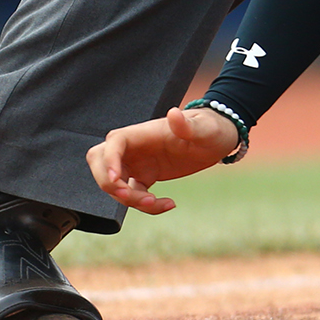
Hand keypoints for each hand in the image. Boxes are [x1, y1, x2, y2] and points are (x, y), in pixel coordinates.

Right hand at [86, 106, 239, 214]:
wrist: (219, 138)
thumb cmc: (212, 128)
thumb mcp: (205, 129)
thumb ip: (187, 125)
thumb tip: (173, 113)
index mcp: (144, 132)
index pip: (114, 142)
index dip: (108, 160)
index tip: (117, 178)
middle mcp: (135, 147)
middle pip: (100, 161)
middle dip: (106, 182)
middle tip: (127, 195)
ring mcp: (138, 162)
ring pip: (115, 184)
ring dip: (129, 199)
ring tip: (158, 203)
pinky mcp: (145, 176)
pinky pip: (133, 194)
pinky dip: (145, 205)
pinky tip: (168, 204)